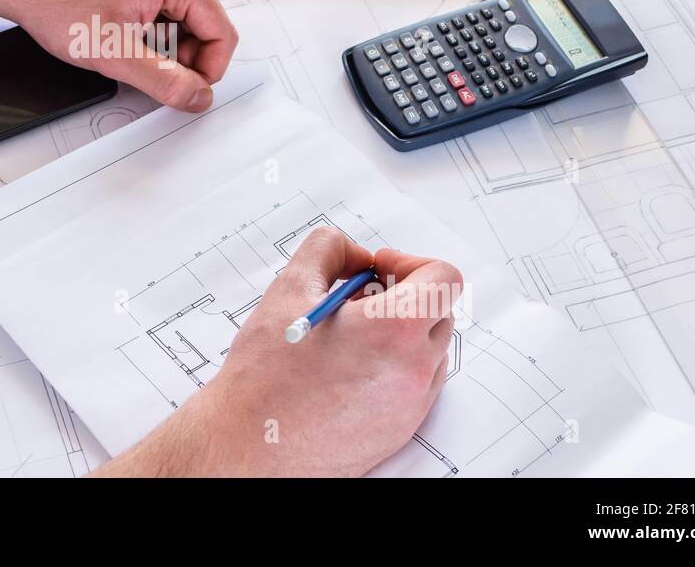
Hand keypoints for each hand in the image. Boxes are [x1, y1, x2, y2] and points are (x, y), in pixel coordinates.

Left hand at [3, 0, 238, 111]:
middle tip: (148, 70)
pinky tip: (124, 33)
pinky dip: (152, 26)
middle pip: (205, 23)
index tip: (185, 88)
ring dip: (166, 42)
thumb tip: (197, 95)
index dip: (207, 70)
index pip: (221, 32)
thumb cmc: (57, 1)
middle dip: (184, 56)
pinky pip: (164, 3)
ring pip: (184, 15)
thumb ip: (164, 81)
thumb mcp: (115, 54)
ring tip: (129, 49)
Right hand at [97, 229, 460, 476]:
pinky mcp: (401, 429)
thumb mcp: (288, 289)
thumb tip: (352, 251)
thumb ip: (326, 250)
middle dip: (405, 294)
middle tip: (358, 298)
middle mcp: (413, 369)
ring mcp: (411, 404)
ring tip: (348, 335)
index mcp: (393, 330)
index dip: (412, 263)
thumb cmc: (265, 376)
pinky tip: (348, 366)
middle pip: (441, 310)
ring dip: (401, 330)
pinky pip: (416, 383)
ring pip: (430, 348)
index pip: (444, 278)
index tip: (380, 269)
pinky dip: (394, 364)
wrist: (250, 445)